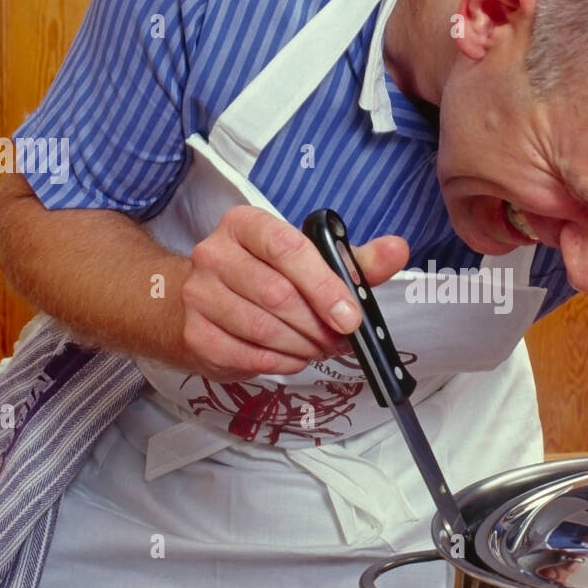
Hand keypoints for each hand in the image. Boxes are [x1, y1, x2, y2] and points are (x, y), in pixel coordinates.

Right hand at [177, 207, 408, 379]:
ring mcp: (199, 295)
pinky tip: (293, 356)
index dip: (324, 286)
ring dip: (303, 346)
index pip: (287, 250)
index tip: (350, 317)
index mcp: (244, 225)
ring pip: (264, 330)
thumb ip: (353, 258)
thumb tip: (397, 250)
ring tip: (318, 347)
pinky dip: (281, 362)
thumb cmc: (259, 275)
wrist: (190, 301)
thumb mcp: (305, 258)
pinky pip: (249, 356)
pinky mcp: (195, 335)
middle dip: (319, 325)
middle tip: (339, 339)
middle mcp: (214, 254)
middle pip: (278, 296)